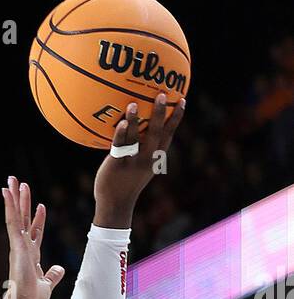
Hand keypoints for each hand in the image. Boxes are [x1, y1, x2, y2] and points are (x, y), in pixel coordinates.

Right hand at [2, 176, 64, 298]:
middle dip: (22, 202)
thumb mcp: (47, 284)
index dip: (39, 219)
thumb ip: (53, 275)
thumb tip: (59, 268)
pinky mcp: (15, 244)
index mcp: (31, 255)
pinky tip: (6, 193)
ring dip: (14, 198)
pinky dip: (9, 206)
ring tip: (12, 181)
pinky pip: (12, 221)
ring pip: (16, 216)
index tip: (41, 206)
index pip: (36, 232)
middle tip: (19, 184)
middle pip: (23, 219)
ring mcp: (18, 244)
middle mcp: (23, 247)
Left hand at [93, 91, 185, 226]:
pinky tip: (122, 122)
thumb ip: (141, 148)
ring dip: (136, 121)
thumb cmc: (125, 181)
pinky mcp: (117, 165)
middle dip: (161, 114)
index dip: (176, 118)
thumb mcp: (139, 166)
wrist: (115, 204)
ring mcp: (133, 162)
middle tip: (163, 94)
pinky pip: (120, 147)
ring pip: (137, 139)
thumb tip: (137, 125)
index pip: (169, 134)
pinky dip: (121, 134)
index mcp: (155, 157)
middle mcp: (147, 159)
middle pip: (157, 133)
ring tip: (134, 103)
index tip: (183, 100)